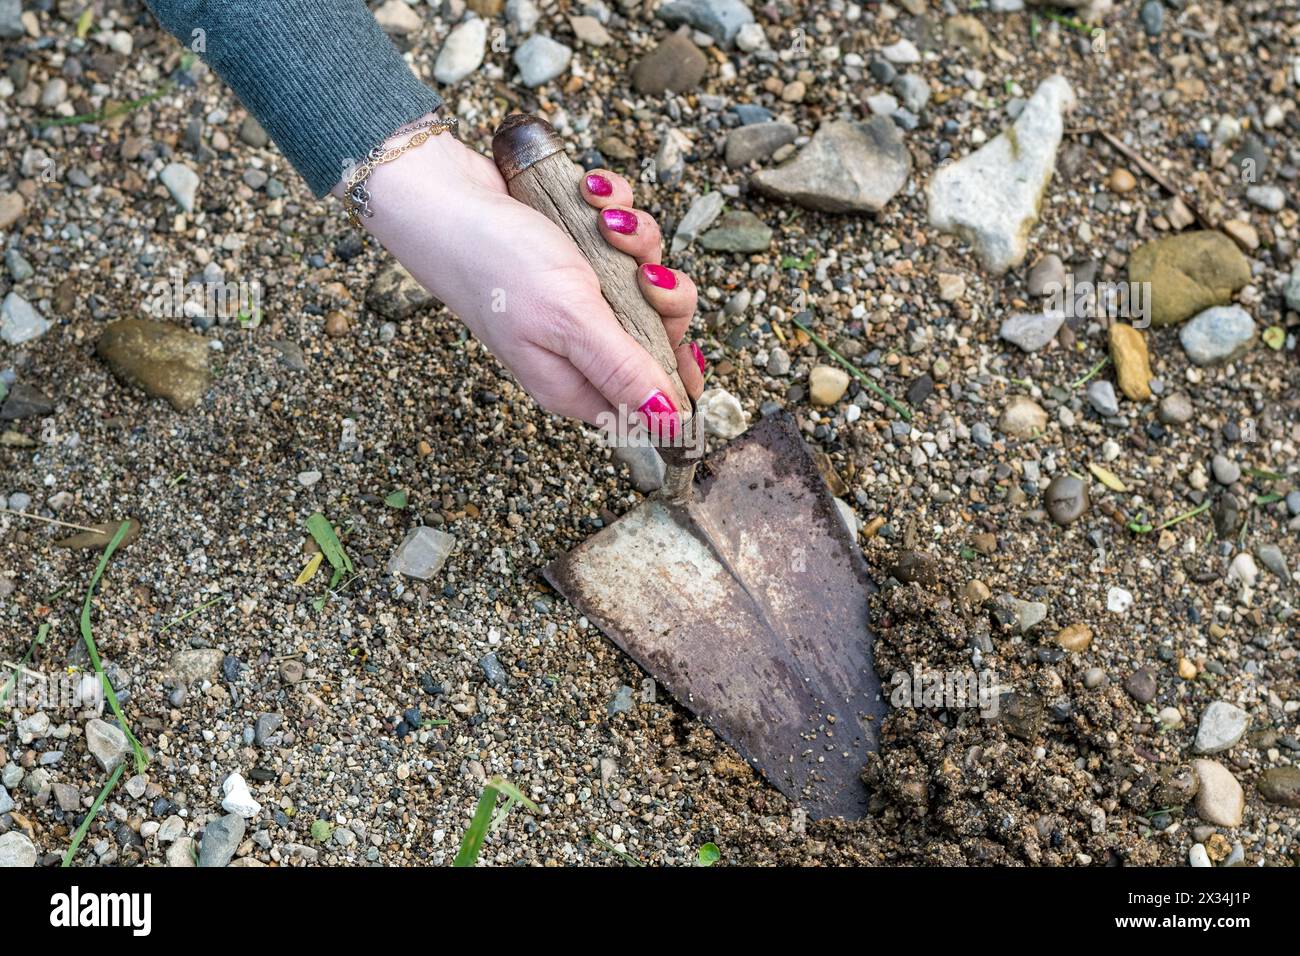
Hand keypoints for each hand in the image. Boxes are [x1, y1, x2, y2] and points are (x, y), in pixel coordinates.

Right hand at [348, 123, 704, 433]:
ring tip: (604, 221)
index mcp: (575, 383)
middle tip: (642, 272)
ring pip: (646, 275)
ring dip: (637, 240)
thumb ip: (622, 370)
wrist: (440, 192)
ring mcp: (579, 299)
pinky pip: (621, 235)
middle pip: (660, 333)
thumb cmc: (495, 261)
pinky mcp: (577, 254)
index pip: (649, 403)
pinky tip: (588, 197)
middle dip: (663, 291)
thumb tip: (669, 422)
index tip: (686, 341)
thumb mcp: (569, 320)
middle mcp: (580, 347)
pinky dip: (612, 208)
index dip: (677, 375)